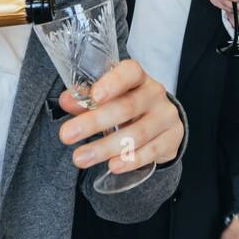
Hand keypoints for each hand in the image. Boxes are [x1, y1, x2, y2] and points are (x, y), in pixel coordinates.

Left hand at [57, 59, 182, 172]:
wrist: (161, 121)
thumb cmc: (128, 104)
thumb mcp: (109, 97)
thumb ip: (86, 99)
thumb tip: (66, 100)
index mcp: (138, 77)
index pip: (129, 72)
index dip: (112, 83)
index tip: (94, 97)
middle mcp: (155, 93)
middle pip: (126, 107)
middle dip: (94, 122)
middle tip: (66, 135)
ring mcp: (166, 116)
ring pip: (137, 134)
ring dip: (105, 148)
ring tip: (81, 158)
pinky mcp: (172, 138)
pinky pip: (151, 152)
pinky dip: (131, 160)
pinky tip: (113, 166)